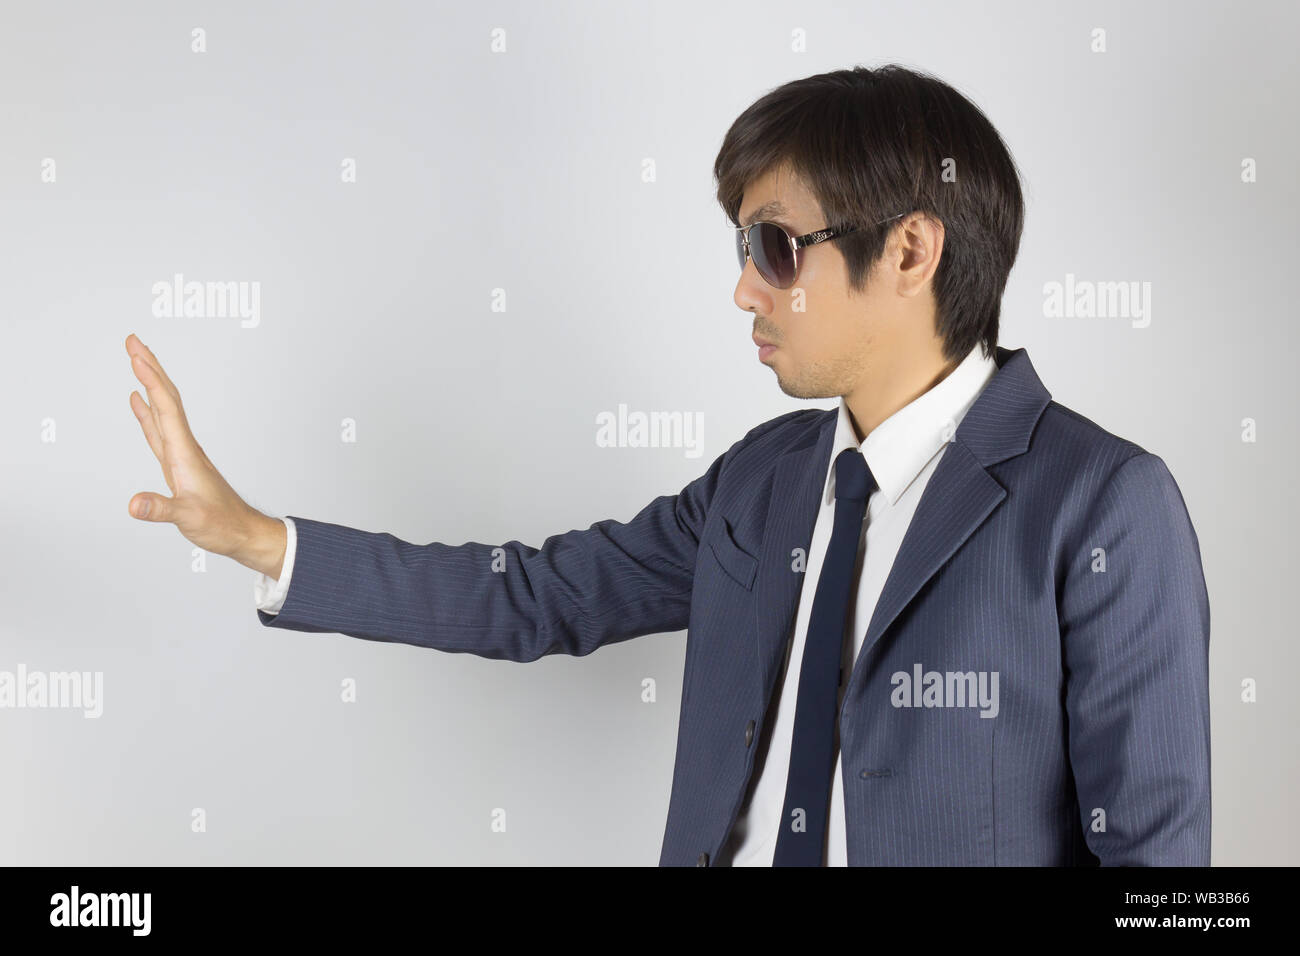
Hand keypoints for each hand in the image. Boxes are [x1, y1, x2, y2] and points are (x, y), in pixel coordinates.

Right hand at [125, 333, 263, 560]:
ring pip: (163, 409)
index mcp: (184, 454)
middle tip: (132, 341)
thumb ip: (161, 510)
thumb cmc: (220, 524)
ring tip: (135, 359)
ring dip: (149, 383)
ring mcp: (180, 454)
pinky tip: (138, 402)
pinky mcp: (178, 464)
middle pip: (166, 398)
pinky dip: (147, 412)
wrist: (241, 532)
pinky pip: (159, 429)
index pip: (166, 407)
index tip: (135, 354)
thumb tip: (134, 505)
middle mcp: (183, 447)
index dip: (150, 380)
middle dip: (150, 368)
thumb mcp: (188, 518)